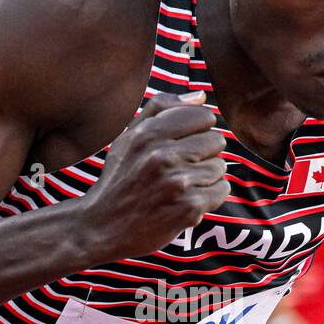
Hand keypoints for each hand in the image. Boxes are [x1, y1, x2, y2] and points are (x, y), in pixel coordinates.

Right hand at [81, 92, 228, 259]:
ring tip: (181, 188)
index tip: (184, 146)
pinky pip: (221, 191)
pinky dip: (210, 197)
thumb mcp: (128, 138)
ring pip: (220, 167)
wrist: (101, 227)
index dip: (198, 131)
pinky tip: (186, 201)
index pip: (203, 116)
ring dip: (206, 178)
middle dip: (203, 155)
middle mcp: (163, 156)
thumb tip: (201, 96)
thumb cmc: (119, 180)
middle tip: (181, 170)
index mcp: (148, 134)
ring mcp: (177, 183)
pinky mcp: (189, 208)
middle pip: (216, 141)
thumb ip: (162, 109)